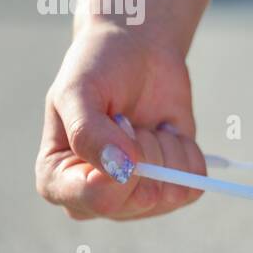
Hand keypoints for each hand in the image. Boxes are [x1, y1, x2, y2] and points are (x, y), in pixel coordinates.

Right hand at [36, 23, 205, 219]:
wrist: (137, 52)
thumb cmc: (98, 68)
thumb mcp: (78, 90)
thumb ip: (88, 132)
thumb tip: (121, 170)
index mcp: (58, 181)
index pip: (98, 200)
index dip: (121, 167)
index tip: (121, 123)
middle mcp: (95, 199)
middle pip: (143, 199)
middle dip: (147, 149)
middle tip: (128, 120)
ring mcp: (135, 199)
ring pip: (173, 192)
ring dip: (166, 148)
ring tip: (145, 126)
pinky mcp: (169, 187)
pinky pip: (194, 183)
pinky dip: (187, 151)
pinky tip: (165, 133)